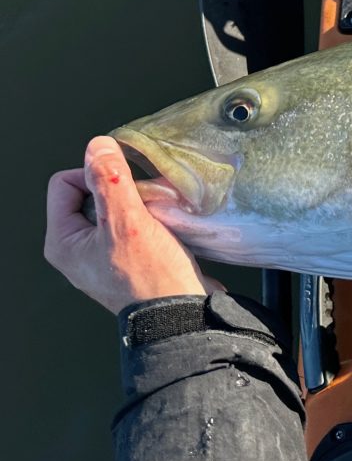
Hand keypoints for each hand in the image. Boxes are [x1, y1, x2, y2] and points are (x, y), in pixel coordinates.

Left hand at [45, 136, 221, 314]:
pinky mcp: (128, 264)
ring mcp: (102, 259)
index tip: (125, 185)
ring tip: (159, 215)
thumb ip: (110, 179)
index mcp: (63, 242)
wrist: (179, 316)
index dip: (95, 174)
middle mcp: (77, 251)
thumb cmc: (150, 274)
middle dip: (121, 190)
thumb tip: (98, 145)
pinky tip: (166, 227)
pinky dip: (148, 222)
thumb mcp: (128, 220)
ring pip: (114, 211)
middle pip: (90, 195)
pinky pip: (132, 228)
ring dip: (138, 205)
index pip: (65, 183)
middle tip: (145, 201)